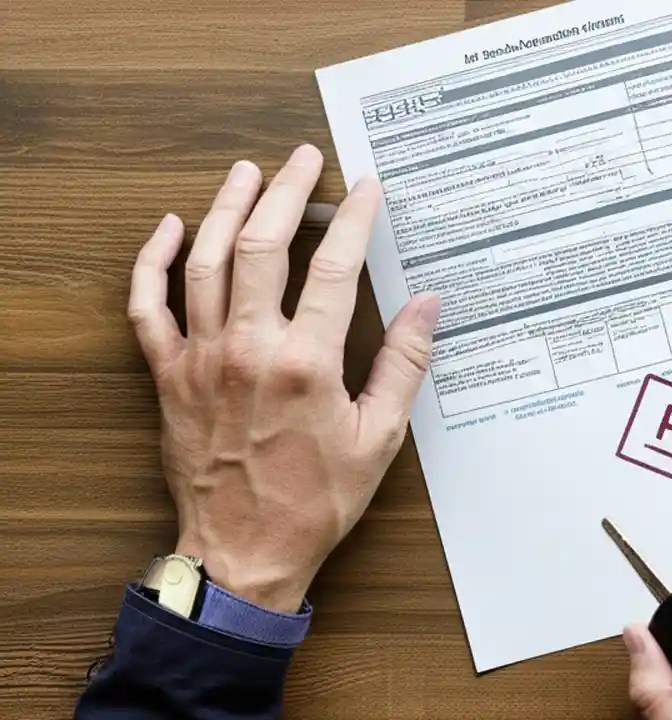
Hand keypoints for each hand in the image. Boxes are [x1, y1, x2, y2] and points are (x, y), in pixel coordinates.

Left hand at [127, 145, 439, 611]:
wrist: (244, 552)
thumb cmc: (316, 501)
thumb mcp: (380, 438)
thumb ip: (404, 364)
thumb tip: (428, 305)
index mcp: (307, 363)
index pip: (332, 268)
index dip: (354, 219)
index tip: (366, 188)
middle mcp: (249, 349)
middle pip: (263, 246)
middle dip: (286, 192)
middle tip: (302, 158)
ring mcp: (201, 359)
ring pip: (205, 262)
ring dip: (226, 209)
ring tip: (246, 172)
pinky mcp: (169, 375)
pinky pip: (148, 307)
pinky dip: (152, 263)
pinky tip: (169, 229)